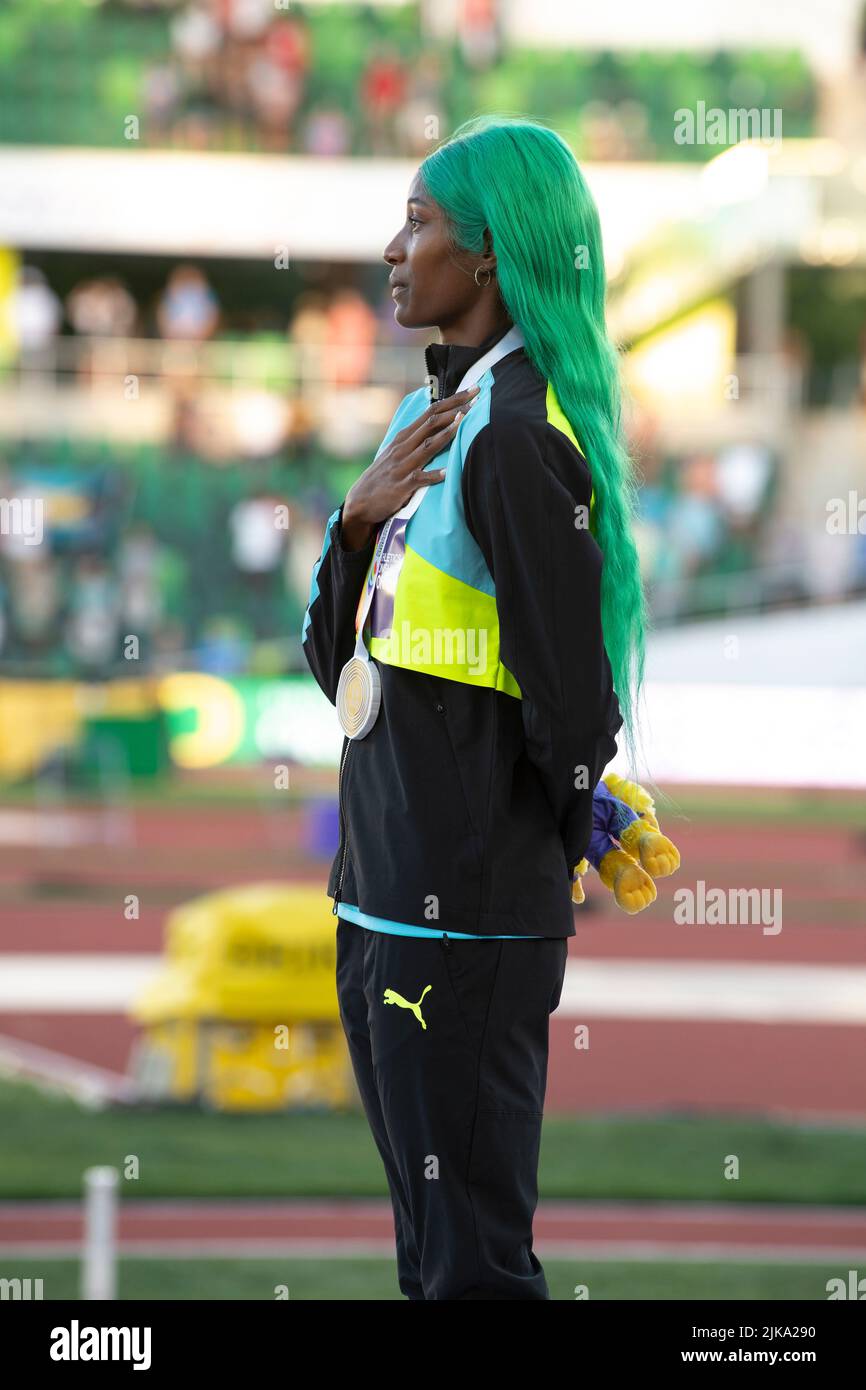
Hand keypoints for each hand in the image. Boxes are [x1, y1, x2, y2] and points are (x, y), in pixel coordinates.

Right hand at [341, 384, 479, 548]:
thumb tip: (438, 426)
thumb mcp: (397, 452)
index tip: (472, 390)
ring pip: (427, 445)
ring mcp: (402, 465)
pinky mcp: (402, 485)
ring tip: (464, 421)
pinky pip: (420, 478)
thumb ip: (415, 439)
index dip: (452, 400)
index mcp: (404, 436)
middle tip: (476, 399)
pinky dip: (433, 475)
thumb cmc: (384, 476)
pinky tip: (447, 473)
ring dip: (446, 433)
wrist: (361, 501)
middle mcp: (403, 446)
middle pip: (432, 422)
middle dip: (455, 409)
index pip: (431, 411)